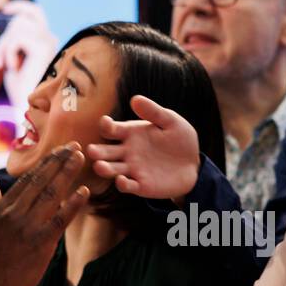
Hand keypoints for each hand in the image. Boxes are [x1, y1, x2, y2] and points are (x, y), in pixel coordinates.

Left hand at [0, 0, 57, 106]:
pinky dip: (7, 51)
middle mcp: (51, 39)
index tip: (4, 10)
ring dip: (4, 46)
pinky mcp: (43, 47)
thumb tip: (8, 18)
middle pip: (21, 18)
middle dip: (4, 37)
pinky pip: (17, 37)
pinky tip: (11, 67)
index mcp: (46, 41)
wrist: (28, 108)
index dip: (19, 6)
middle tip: (0, 62)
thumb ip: (13, 41)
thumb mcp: (14, 60)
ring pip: (17, 25)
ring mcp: (49, 42)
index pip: (35, 11)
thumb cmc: (21, 90)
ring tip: (6, 66)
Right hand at [0, 143, 89, 285]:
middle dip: (59, 161)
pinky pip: (60, 219)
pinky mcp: (41, 244)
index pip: (25, 181)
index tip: (57, 151)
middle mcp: (15, 213)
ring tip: (81, 157)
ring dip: (67, 173)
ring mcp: (28, 227)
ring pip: (51, 194)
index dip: (43, 164)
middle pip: (41, 181)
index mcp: (1, 209)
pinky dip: (73, 204)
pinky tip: (85, 191)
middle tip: (75, 146)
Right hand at [85, 95, 200, 198]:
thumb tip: (135, 99)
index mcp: (131, 133)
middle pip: (106, 151)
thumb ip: (154, 112)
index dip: (106, 126)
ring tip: (100, 166)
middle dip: (97, 151)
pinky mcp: (141, 185)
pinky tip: (122, 181)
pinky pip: (127, 186)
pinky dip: (122, 184)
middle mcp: (127, 152)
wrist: (193, 164)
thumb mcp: (171, 122)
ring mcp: (132, 169)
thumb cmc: (180, 139)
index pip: (112, 129)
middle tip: (91, 150)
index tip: (106, 122)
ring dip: (104, 168)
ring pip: (112, 169)